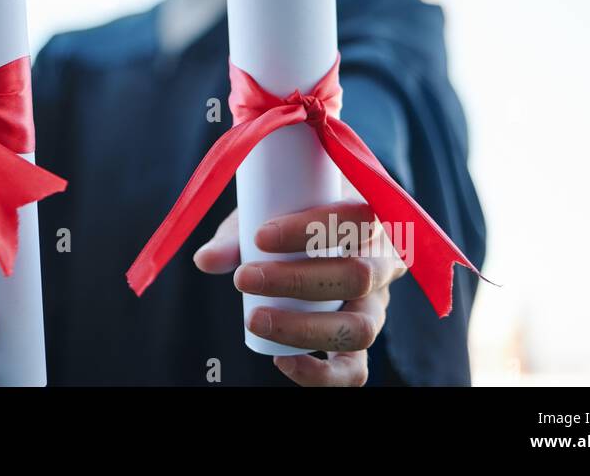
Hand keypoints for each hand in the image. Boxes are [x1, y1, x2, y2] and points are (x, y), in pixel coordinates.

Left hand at [194, 200, 405, 386]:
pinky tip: (283, 362)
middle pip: (358, 276)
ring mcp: (377, 307)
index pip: (357, 218)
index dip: (311, 229)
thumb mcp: (269, 215)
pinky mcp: (362, 341)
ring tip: (254, 319)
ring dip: (304, 328)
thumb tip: (204, 261)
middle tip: (244, 278)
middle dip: (297, 281)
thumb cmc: (292, 218)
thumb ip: (238, 237)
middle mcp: (385, 265)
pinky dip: (321, 374)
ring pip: (360, 327)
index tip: (260, 236)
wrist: (324, 239)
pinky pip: (356, 370)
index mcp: (372, 220)